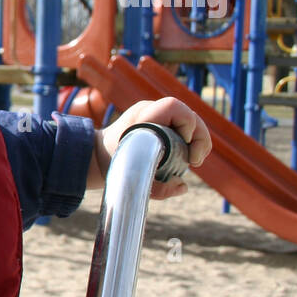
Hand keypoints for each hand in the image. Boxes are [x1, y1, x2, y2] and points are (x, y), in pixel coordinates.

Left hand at [86, 98, 211, 198]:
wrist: (96, 155)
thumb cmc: (112, 164)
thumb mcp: (133, 178)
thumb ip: (157, 188)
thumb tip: (183, 187)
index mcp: (142, 117)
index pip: (174, 108)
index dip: (187, 125)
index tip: (185, 148)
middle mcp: (151, 111)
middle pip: (188, 114)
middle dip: (199, 137)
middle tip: (195, 160)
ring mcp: (157, 114)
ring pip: (190, 120)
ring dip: (198, 139)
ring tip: (195, 159)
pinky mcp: (161, 122)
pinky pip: (184, 126)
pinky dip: (192, 140)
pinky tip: (191, 156)